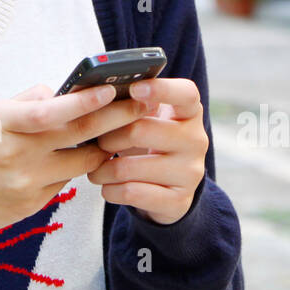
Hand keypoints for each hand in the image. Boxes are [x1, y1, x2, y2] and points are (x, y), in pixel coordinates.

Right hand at [0, 82, 151, 241]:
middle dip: (114, 119)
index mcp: (2, 124)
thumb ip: (22, 103)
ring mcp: (25, 184)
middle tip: (140, 105)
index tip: (112, 88)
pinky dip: (73, 168)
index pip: (52, 112)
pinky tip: (81, 156)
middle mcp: (16, 154)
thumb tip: (57, 92)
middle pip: (77, 135)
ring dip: (100, 147)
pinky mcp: (29, 206)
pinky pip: (63, 183)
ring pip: (80, 163)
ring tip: (117, 131)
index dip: (86, 100)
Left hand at [87, 77, 207, 225]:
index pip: (185, 93)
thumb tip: (94, 91)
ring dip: (102, 169)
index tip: (134, 88)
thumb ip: (131, 104)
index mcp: (189, 112)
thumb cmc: (149, 143)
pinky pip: (131, 193)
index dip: (160, 89)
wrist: (168, 189)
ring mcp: (190, 173)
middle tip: (97, 142)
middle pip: (140, 130)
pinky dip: (110, 190)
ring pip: (128, 167)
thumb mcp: (147, 120)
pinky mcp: (179, 201)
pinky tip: (108, 186)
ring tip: (95, 168)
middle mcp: (196, 140)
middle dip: (107, 137)